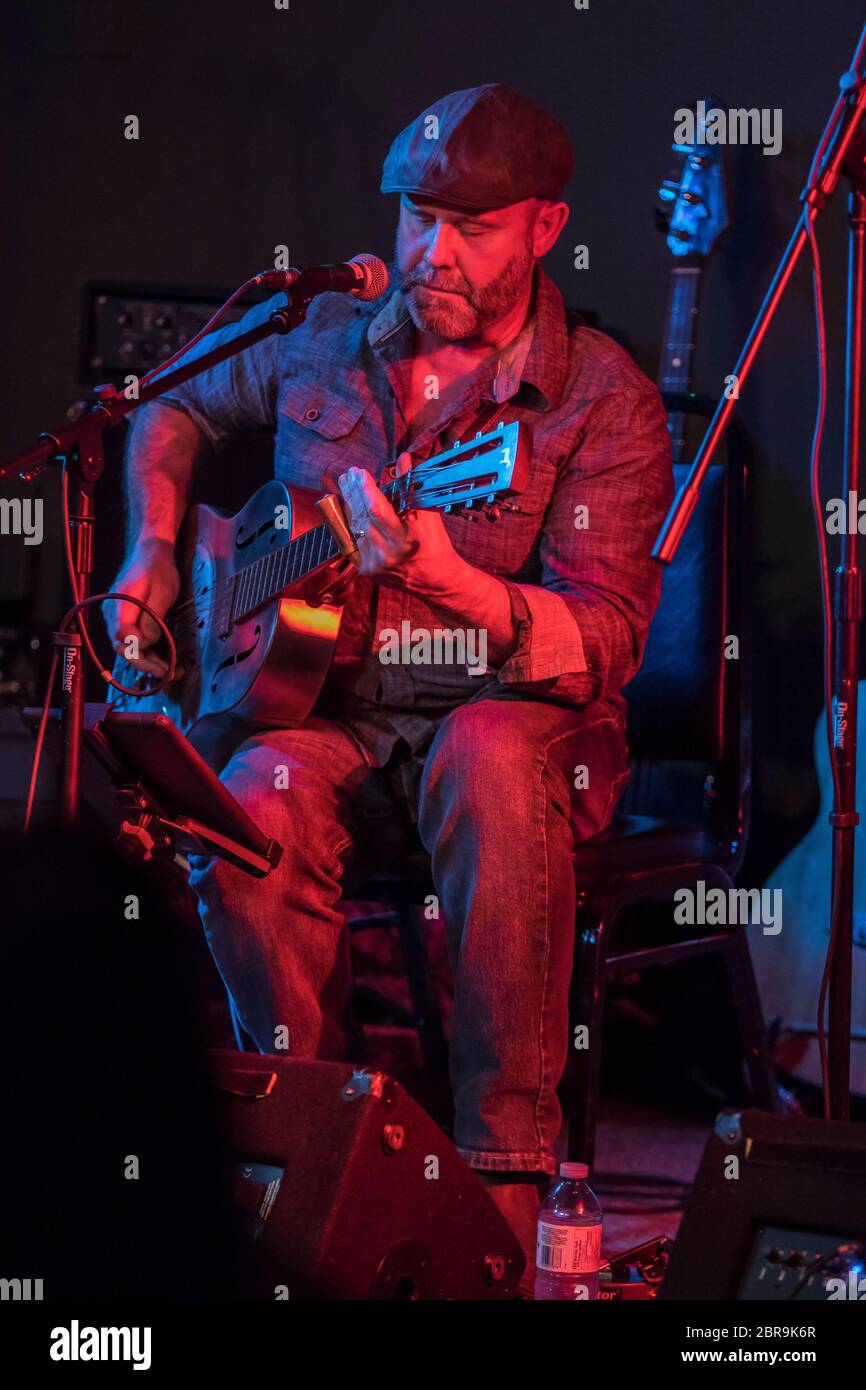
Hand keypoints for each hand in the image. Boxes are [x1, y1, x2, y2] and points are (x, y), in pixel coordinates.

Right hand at [102, 540, 179, 677]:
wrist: (151, 552)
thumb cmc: (157, 568)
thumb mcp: (162, 591)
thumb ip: (153, 616)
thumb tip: (147, 641)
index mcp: (120, 605)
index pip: (122, 637)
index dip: (139, 652)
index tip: (160, 662)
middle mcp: (114, 614)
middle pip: (123, 647)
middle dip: (145, 664)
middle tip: (168, 674)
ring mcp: (119, 618)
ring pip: (129, 647)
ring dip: (148, 662)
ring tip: (171, 672)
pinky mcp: (128, 621)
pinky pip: (135, 641)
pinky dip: (148, 653)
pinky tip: (164, 662)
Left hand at [337, 452, 462, 598]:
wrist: (434, 579)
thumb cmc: (434, 543)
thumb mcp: (427, 514)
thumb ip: (410, 486)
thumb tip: (403, 459)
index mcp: (404, 540)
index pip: (378, 510)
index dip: (366, 489)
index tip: (360, 472)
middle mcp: (386, 553)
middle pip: (362, 516)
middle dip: (353, 492)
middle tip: (348, 474)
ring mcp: (373, 564)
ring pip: (354, 527)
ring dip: (348, 504)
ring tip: (345, 486)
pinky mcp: (365, 570)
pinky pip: (350, 541)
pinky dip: (347, 523)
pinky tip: (343, 507)